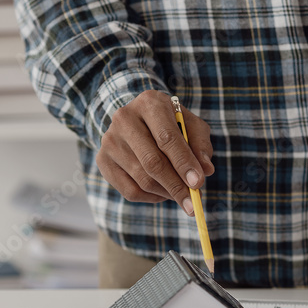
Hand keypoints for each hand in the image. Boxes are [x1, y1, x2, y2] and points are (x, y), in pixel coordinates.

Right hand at [96, 90, 214, 213]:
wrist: (136, 120)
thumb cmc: (169, 123)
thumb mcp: (190, 125)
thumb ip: (200, 145)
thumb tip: (205, 170)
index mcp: (149, 103)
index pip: (166, 137)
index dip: (183, 162)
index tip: (197, 183)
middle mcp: (124, 119)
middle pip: (152, 162)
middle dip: (175, 186)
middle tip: (192, 204)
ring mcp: (110, 140)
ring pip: (142, 179)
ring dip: (166, 193)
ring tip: (181, 195)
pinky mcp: (103, 160)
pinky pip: (129, 191)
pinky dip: (151, 198)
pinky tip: (163, 193)